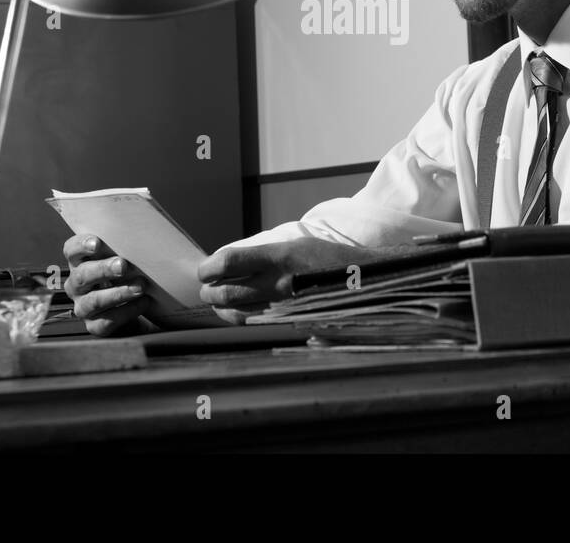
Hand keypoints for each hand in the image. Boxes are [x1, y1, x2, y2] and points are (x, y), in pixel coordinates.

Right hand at [62, 233, 150, 336]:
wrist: (134, 309)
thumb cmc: (126, 278)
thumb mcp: (121, 260)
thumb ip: (123, 249)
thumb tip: (140, 238)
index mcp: (80, 264)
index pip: (71, 251)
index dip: (81, 246)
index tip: (97, 243)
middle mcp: (77, 286)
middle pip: (82, 276)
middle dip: (103, 269)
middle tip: (122, 265)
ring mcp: (83, 307)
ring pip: (94, 301)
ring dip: (118, 292)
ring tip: (140, 286)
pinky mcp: (95, 326)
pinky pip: (108, 320)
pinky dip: (127, 311)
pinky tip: (142, 302)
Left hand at [197, 237, 396, 323]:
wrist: (364, 278)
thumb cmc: (328, 258)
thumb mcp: (296, 244)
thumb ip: (264, 255)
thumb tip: (230, 262)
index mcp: (280, 255)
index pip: (230, 261)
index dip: (209, 267)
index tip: (204, 270)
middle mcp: (280, 281)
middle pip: (228, 291)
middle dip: (210, 292)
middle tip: (206, 289)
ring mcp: (285, 304)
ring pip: (239, 313)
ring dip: (221, 308)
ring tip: (217, 303)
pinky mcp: (292, 320)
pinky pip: (257, 324)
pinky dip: (240, 320)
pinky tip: (238, 314)